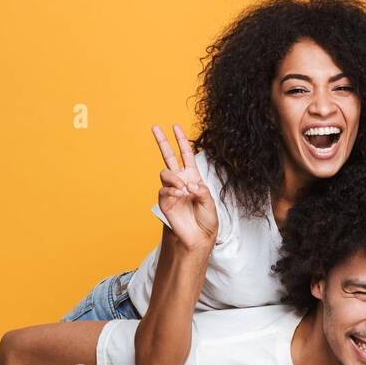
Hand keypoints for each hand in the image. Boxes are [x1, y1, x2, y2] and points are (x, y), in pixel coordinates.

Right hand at [152, 123, 217, 250]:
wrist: (198, 238)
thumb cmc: (206, 220)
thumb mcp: (210, 203)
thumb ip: (202, 191)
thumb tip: (188, 184)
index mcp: (193, 177)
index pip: (186, 155)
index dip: (181, 140)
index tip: (175, 126)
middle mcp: (180, 181)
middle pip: (168, 156)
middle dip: (162, 141)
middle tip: (155, 127)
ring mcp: (171, 191)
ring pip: (165, 173)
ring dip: (174, 179)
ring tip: (183, 189)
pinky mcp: (165, 202)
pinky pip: (164, 190)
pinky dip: (172, 191)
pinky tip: (180, 195)